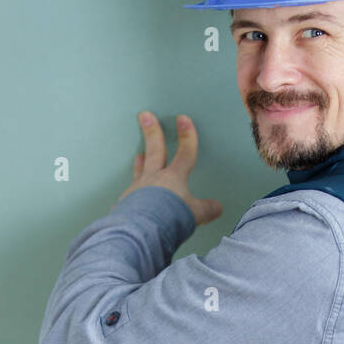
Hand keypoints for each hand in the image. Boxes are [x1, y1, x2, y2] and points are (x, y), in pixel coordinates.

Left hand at [118, 112, 223, 226]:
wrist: (144, 228)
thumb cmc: (171, 217)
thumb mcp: (195, 214)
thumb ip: (206, 209)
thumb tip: (217, 208)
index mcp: (174, 177)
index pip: (185, 153)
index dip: (187, 136)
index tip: (183, 119)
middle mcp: (154, 179)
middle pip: (155, 151)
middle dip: (152, 132)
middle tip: (145, 115)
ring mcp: (137, 189)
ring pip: (140, 170)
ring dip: (140, 161)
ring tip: (138, 155)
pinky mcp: (125, 203)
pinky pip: (129, 195)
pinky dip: (130, 195)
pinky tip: (127, 199)